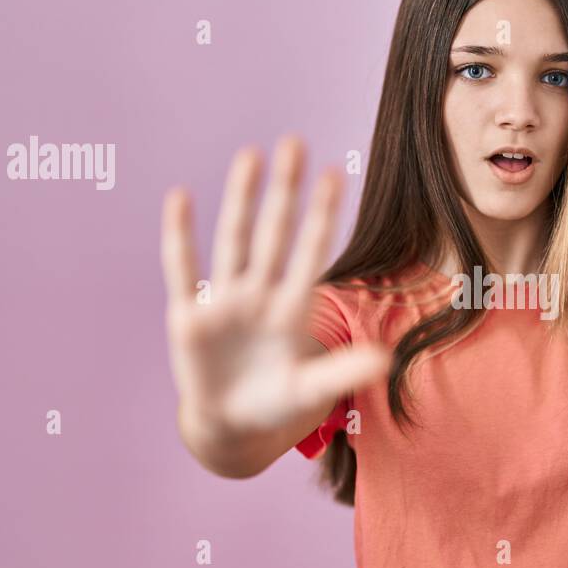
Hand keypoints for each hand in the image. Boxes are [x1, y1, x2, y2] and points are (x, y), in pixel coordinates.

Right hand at [160, 136, 390, 441]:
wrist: (231, 424)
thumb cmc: (276, 402)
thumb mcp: (310, 391)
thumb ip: (343, 372)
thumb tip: (387, 358)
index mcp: (291, 308)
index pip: (310, 252)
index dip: (322, 216)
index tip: (337, 174)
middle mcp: (259, 294)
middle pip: (274, 232)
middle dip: (284, 191)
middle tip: (296, 142)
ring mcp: (224, 301)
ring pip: (233, 239)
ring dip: (240, 199)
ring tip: (251, 155)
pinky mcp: (189, 315)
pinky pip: (183, 269)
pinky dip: (180, 236)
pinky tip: (181, 197)